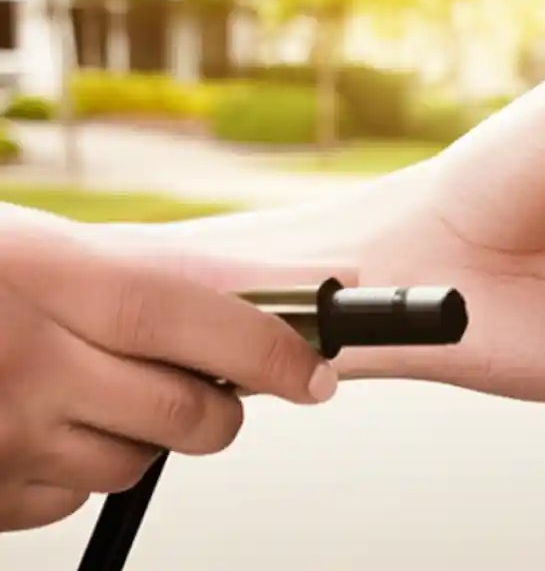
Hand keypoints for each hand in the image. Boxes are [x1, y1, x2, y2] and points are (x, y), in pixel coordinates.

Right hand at [0, 220, 338, 530]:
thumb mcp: (30, 248)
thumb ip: (124, 280)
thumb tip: (245, 308)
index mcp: (48, 277)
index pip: (195, 323)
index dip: (271, 353)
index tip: (313, 371)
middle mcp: (25, 359)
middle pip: (184, 413)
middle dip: (219, 410)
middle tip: (215, 391)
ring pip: (132, 463)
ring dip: (138, 436)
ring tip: (90, 393)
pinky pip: (70, 499)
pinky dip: (73, 472)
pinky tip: (40, 428)